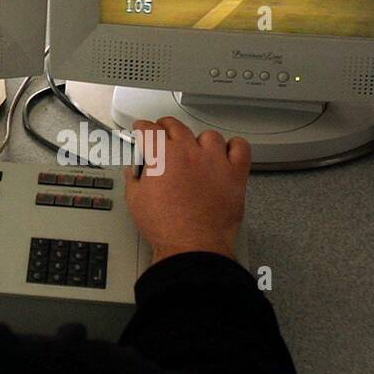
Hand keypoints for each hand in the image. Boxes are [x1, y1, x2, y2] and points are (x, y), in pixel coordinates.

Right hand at [124, 117, 249, 264]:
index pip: (149, 129)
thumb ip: (133, 177)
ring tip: (195, 150)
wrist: (191, 247)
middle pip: (176, 126)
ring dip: (199, 140)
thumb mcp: (135, 199)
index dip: (142, 128)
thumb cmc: (166, 227)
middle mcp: (189, 152)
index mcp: (162, 155)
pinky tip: (226, 154)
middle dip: (165, 127)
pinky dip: (233, 147)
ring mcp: (214, 161)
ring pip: (208, 136)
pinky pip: (240, 148)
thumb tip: (134, 170)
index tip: (142, 131)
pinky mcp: (234, 174)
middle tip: (163, 136)